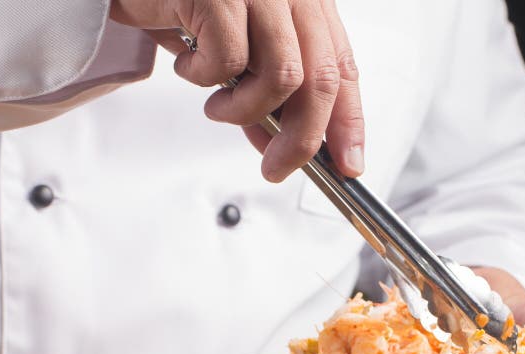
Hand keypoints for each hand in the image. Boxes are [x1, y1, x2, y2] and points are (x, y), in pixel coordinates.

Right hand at [110, 0, 364, 181]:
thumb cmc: (175, 2)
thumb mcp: (232, 53)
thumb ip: (265, 95)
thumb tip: (284, 145)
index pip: (341, 64)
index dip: (349, 120)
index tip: (348, 161)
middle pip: (320, 78)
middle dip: (301, 138)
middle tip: (277, 167)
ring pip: (283, 76)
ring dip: (246, 110)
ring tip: (218, 106)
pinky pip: (228, 61)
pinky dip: (205, 78)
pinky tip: (189, 64)